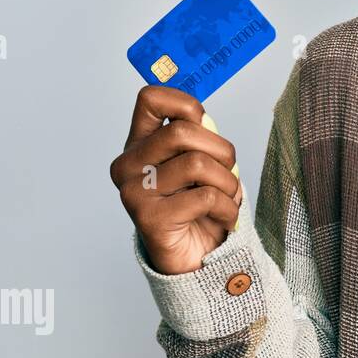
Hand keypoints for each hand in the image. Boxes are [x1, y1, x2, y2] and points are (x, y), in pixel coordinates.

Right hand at [109, 85, 242, 274]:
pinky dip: (228, 208)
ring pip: (197, 164)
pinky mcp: (149, 219)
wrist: (197, 258)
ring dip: (228, 183)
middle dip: (221, 150)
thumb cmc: (201, 205)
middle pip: (182, 131)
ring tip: (227, 198)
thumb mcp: (203, 164)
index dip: (186, 103)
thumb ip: (200, 138)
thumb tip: (205, 119)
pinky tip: (223, 219)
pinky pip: (204, 198)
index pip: (150, 99)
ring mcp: (134, 193)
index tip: (204, 122)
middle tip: (229, 171)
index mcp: (140, 144)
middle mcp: (128, 165)